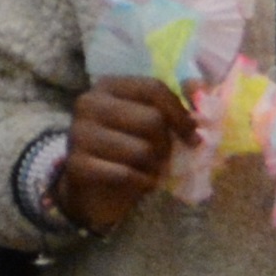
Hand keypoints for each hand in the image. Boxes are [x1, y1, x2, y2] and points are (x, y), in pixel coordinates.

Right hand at [56, 75, 191, 232]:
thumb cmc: (129, 149)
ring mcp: (79, 134)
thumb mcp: (151, 123)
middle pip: (151, 120)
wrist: (95, 188)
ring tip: (149, 168)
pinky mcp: (76, 164)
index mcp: (109, 86)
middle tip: (163, 155)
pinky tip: (139, 182)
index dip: (180, 113)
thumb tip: (199, 86)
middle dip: (166, 143)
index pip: (153, 88)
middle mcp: (89, 104)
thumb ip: (175, 104)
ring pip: (141, 150)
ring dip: (154, 166)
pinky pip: (125, 174)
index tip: (192, 134)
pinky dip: (141, 182)